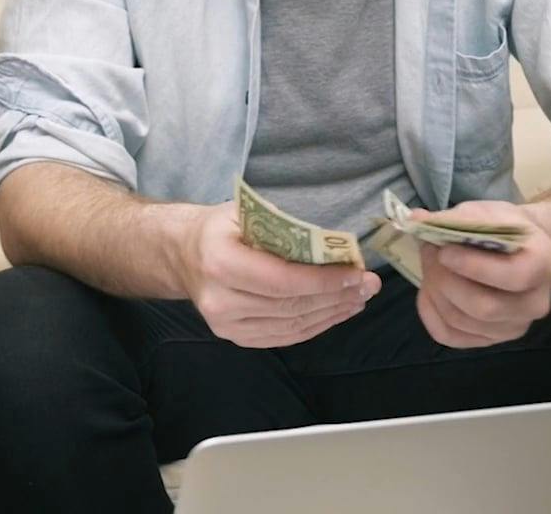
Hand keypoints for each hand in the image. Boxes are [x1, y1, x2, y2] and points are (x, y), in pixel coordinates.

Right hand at [179, 201, 379, 348]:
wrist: (183, 255)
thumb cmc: (219, 228)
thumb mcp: (244, 212)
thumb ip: (283, 228)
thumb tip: (332, 244)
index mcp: (220, 262)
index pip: (282, 280)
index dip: (323, 281)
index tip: (356, 273)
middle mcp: (220, 299)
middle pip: (291, 305)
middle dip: (336, 296)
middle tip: (368, 285)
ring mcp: (225, 324)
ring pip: (292, 324)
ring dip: (332, 313)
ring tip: (359, 298)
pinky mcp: (235, 337)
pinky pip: (284, 336)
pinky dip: (315, 325)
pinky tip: (336, 312)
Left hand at [411, 200, 550, 348]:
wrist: (520, 251)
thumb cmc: (503, 228)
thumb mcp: (486, 212)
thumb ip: (455, 218)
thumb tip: (416, 219)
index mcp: (542, 264)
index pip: (513, 277)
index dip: (473, 266)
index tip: (444, 251)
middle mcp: (534, 304)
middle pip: (483, 307)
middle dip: (445, 280)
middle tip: (429, 253)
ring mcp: (513, 327)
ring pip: (462, 321)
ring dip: (434, 292)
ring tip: (429, 267)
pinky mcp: (490, 339)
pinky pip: (450, 335)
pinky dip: (429, 313)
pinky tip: (428, 290)